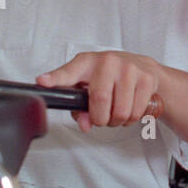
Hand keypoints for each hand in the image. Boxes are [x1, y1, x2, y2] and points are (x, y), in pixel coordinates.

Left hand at [37, 51, 161, 130]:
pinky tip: (129, 109)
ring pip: (120, 111)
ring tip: (115, 112)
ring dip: (116, 121)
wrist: (142, 66)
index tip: (42, 82)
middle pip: (100, 101)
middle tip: (102, 117)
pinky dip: (130, 119)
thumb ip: (79, 108)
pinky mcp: (146, 78)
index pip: (68, 72)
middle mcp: (107, 62)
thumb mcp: (89, 86)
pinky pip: (135, 112)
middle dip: (100, 118)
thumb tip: (86, 125)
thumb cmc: (109, 77)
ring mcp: (128, 68)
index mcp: (86, 63)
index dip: (54, 79)